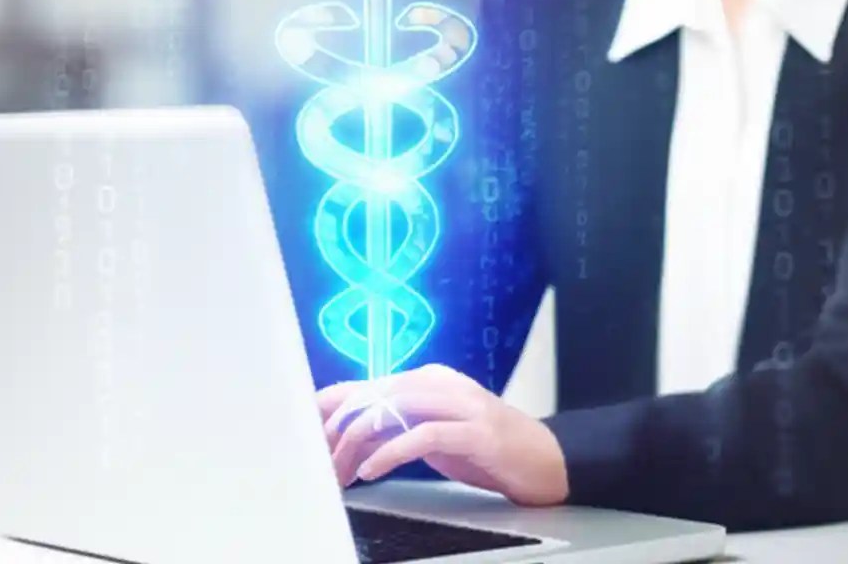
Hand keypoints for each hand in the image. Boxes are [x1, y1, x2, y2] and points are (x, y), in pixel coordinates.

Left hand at [316, 364, 569, 506]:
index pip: (367, 385)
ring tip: (339, 469)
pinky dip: (390, 452)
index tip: (303, 428)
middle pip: (373, 397)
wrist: (544, 459)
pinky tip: (372, 469)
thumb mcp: (431, 434)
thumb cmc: (483, 448)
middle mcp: (441, 383)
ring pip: (392, 411)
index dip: (330, 406)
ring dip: (357, 442)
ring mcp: (461, 404)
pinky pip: (422, 435)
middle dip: (338, 430)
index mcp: (427, 379)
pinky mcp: (476, 430)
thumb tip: (344, 435)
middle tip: (317, 459)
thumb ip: (394, 428)